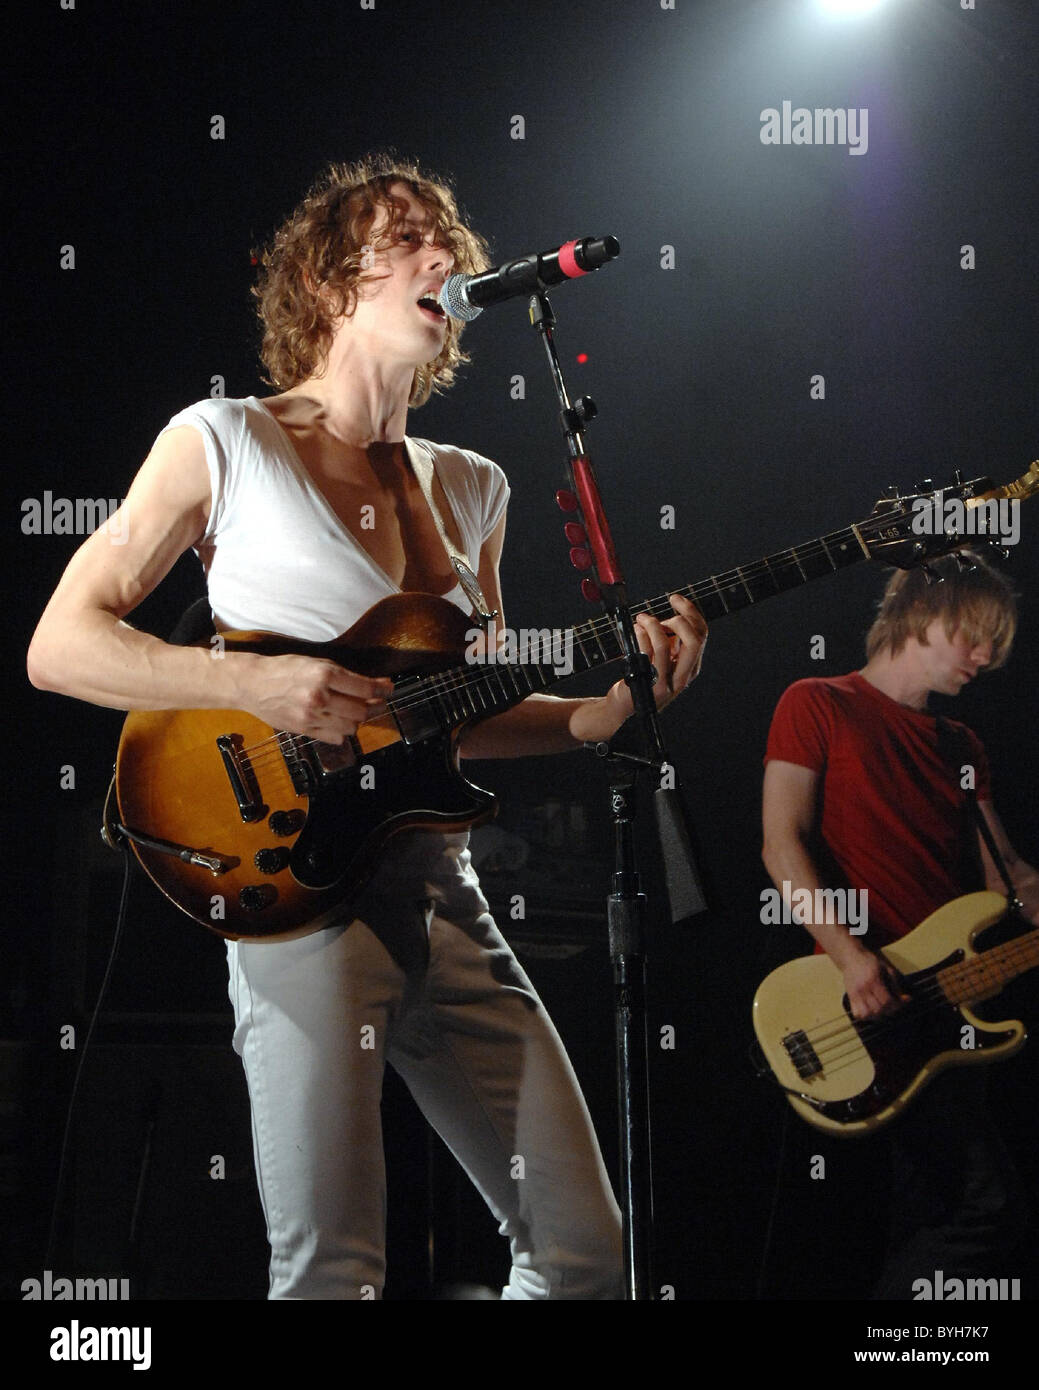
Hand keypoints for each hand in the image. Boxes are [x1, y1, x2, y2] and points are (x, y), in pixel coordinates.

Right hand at [239, 654, 391, 743]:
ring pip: (351, 726)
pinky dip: (342, 731)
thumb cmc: (284, 669)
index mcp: (324, 674)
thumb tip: (374, 685)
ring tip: (354, 711)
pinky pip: (335, 737)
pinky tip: (337, 721)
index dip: (382, 689)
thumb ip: (344, 676)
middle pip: (361, 709)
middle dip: (373, 706)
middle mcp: (319, 696)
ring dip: (357, 719)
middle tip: (375, 702)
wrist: (252, 684)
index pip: (365, 687)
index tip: (389, 689)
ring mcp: (311, 716)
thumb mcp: (315, 663)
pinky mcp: (304, 729)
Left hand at [603, 592, 706, 724]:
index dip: (691, 612)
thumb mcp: (663, 658)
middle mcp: (684, 676)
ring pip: (664, 644)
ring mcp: (666, 682)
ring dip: (652, 624)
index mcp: (691, 666)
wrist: (624, 706)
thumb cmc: (643, 677)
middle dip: (680, 616)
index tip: (676, 599)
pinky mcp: (648, 685)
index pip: (702, 634)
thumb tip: (671, 614)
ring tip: (642, 619)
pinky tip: (635, 630)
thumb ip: (671, 641)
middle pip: (694, 640)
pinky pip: (646, 653)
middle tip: (665, 607)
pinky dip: (640, 635)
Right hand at [842, 949, 905, 1020]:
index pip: (887, 1001)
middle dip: (889, 1010)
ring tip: (882, 1009)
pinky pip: (857, 1014)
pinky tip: (871, 1010)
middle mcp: (863, 989)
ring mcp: (855, 994)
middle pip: (878, 1009)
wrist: (850, 957)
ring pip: (867, 1014)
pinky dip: (865, 1016)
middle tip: (894, 1005)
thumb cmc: (869, 961)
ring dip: (877, 1015)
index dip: (897, 1004)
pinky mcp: (850, 997)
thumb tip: (904, 998)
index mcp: (873, 980)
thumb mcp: (886, 968)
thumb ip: (895, 984)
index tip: (903, 1001)